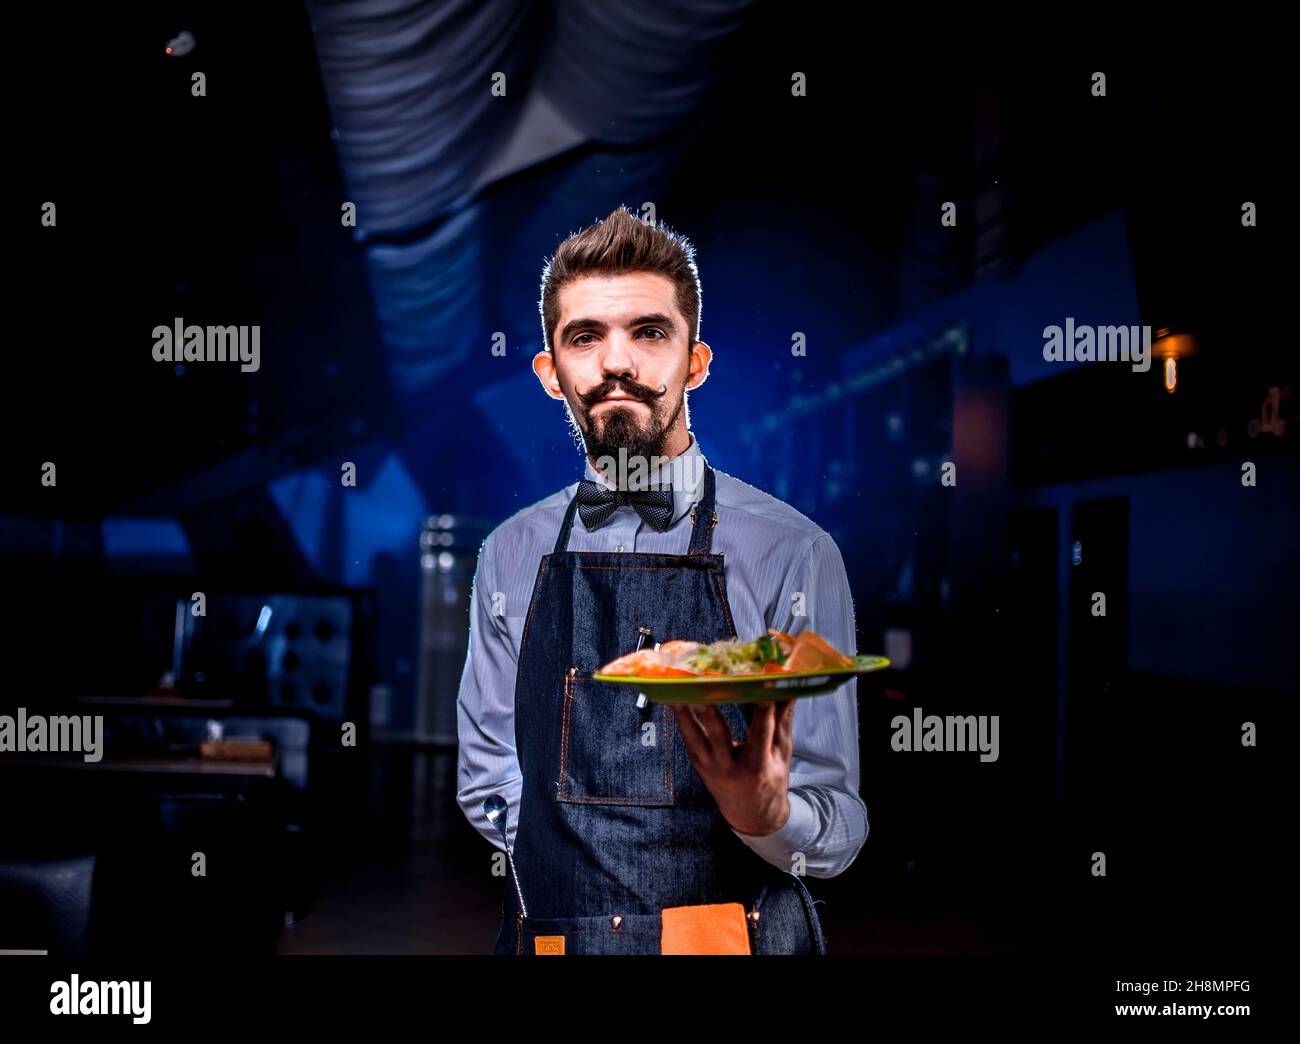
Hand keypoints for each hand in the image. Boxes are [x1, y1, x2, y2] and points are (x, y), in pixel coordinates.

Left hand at [670, 699, 795, 835]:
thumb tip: (790, 689)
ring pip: (695, 738)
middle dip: (710, 714)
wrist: (751, 815)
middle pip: (719, 736)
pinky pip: (688, 740)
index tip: (760, 686)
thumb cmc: (771, 780)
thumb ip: (784, 721)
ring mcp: (711, 767)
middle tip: (703, 691)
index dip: (762, 710)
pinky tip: (674, 701)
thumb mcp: (782, 754)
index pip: (761, 733)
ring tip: (677, 693)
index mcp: (758, 765)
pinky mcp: (699, 764)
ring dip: (685, 716)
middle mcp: (731, 767)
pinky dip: (682, 721)